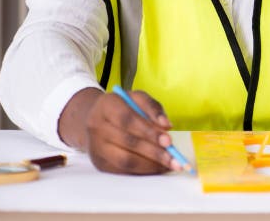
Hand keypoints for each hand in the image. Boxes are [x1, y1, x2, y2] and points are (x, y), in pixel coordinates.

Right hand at [58, 87, 178, 173]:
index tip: (169, 140)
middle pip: (128, 142)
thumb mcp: (137, 98)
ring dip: (151, 164)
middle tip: (174, 158)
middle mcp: (97, 127)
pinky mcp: (99, 163)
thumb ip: (153, 108)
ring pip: (125, 160)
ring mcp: (96, 148)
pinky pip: (123, 171)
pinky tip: (159, 167)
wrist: (94, 118)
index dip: (149, 131)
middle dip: (154, 152)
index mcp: (107, 106)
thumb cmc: (123, 107)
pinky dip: (144, 171)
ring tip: (170, 164)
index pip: (128, 120)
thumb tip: (166, 126)